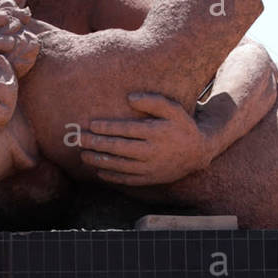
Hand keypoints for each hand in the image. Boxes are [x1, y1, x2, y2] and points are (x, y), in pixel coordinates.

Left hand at [80, 92, 213, 185]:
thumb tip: (129, 98)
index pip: (126, 130)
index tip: (91, 125)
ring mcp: (150, 168)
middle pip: (119, 148)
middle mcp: (152, 152)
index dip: (107, 128)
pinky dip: (111, 176)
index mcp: (156, 133)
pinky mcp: (150, 179)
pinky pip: (127, 179)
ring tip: (84, 155)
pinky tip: (99, 171)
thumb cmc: (182, 126)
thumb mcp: (173, 109)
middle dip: (97, 144)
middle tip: (80, 139)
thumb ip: (152, 101)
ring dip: (100, 161)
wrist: (198, 153)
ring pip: (120, 166)